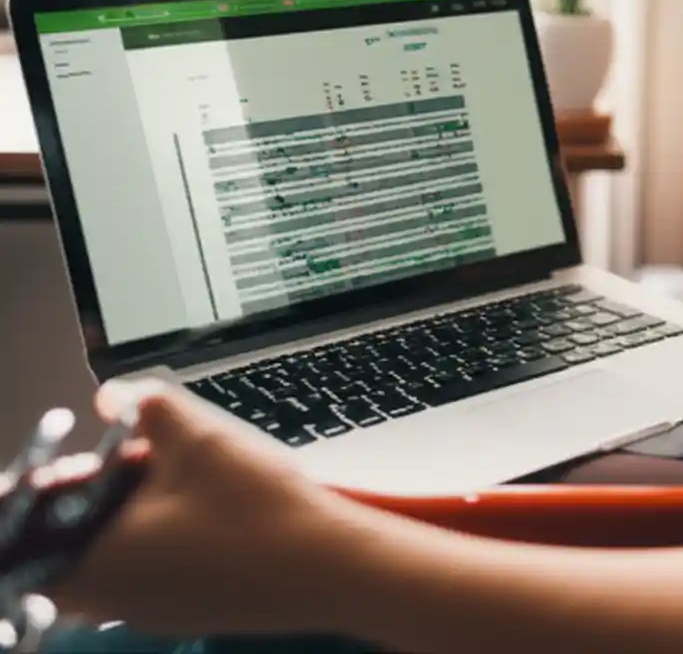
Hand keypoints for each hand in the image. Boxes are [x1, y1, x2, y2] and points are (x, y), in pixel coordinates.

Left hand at [49, 379, 343, 636]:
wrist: (332, 569)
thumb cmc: (263, 516)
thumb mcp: (200, 438)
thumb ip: (147, 406)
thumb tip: (118, 395)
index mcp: (95, 562)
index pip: (26, 533)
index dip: (38, 490)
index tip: (57, 463)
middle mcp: (113, 597)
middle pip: (69, 543)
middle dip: (92, 493)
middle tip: (128, 454)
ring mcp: (151, 609)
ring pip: (111, 556)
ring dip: (127, 513)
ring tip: (173, 473)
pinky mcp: (187, 608)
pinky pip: (147, 571)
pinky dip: (157, 537)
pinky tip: (202, 505)